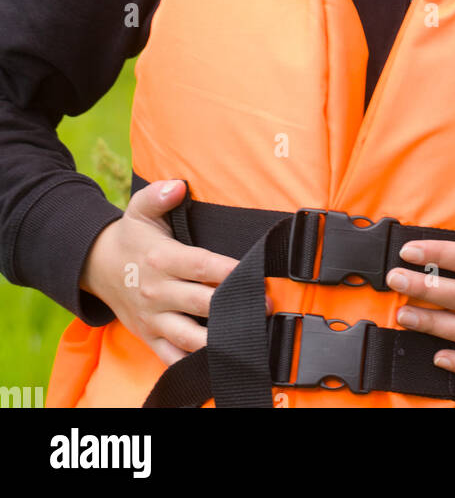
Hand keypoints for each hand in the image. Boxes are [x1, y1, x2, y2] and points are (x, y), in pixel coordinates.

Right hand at [79, 179, 273, 367]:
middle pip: (200, 303)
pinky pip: (171, 357)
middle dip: (232, 306)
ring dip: (218, 339)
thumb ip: (159, 195)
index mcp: (161, 259)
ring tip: (247, 337)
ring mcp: (153, 318)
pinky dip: (192, 363)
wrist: (95, 266)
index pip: (200, 266)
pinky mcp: (148, 337)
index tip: (252, 272)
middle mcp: (157, 291)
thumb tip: (179, 186)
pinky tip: (218, 360)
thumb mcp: (139, 209)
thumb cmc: (130, 236)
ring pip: (188, 336)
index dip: (227, 271)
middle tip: (264, 305)